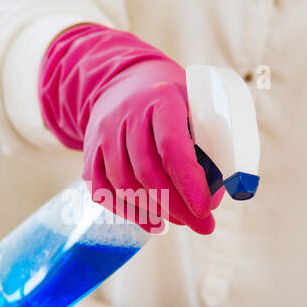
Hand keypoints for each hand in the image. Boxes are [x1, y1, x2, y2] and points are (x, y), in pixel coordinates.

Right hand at [39, 24, 217, 233]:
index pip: (171, 147)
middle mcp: (127, 115)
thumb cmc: (171, 102)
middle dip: (176, 205)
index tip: (205, 208)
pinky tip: (152, 223)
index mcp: (161, 100)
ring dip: (154, 211)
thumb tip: (215, 196)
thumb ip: (206, 143)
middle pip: (147, 171)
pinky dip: (128, 212)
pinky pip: (102, 190)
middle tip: (202, 224)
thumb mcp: (194, 106)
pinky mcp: (91, 151)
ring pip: (124, 184)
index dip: (188, 182)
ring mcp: (104, 134)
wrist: (125, 83)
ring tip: (181, 222)